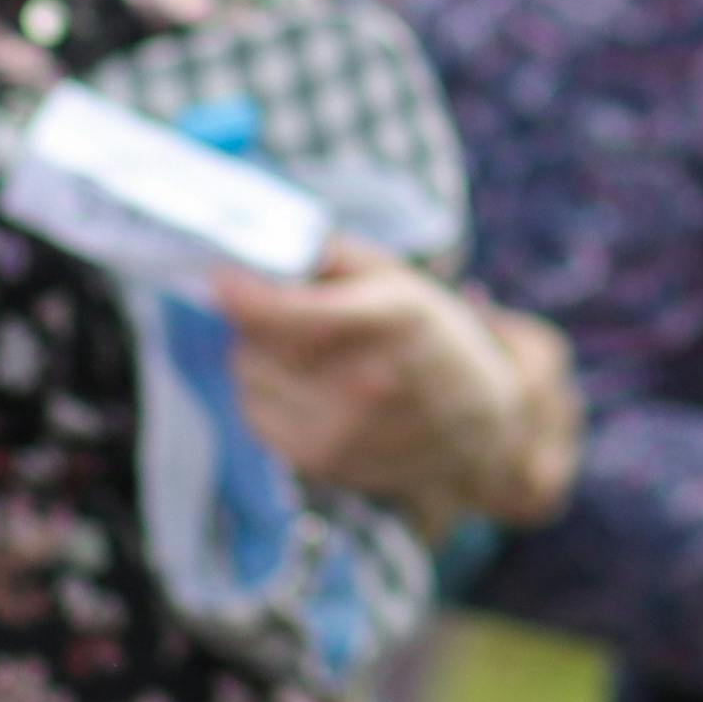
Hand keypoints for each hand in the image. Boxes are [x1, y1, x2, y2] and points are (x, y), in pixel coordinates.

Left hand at [207, 243, 560, 526]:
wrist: (479, 430)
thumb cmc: (433, 341)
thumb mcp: (401, 280)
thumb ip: (333, 255)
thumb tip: (266, 241)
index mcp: (389, 321)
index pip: (284, 310)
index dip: (241, 291)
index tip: (223, 277)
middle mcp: (363, 380)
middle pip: (254, 340)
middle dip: (257, 319)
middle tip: (285, 311)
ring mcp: (340, 428)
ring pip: (246, 375)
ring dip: (259, 355)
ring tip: (303, 352)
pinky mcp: (319, 460)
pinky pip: (252, 412)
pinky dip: (264, 392)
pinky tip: (303, 385)